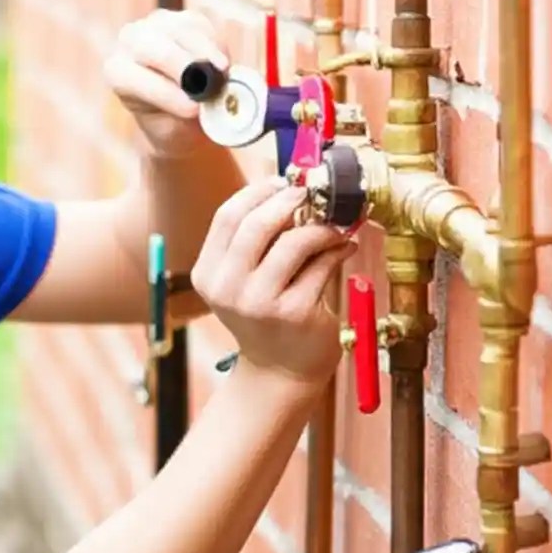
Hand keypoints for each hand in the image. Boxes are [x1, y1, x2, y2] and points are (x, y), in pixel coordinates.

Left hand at [103, 8, 228, 157]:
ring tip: (222, 76)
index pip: (136, 80)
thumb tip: (205, 101)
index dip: (166, 94)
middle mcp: (130, 42)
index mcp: (118, 73)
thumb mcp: (175, 131)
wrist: (183, 111)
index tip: (193, 110)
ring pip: (182, 31)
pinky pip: (201, 25)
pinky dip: (215, 43)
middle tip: (210, 84)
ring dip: (206, 54)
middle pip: (156, 49)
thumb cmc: (175, 124)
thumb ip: (186, 114)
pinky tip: (221, 64)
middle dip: (185, 66)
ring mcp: (155, 24)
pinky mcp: (182, 17)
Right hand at [190, 180, 357, 385]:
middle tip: (310, 194)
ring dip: (320, 227)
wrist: (279, 370)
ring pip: (292, 242)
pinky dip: (337, 249)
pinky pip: (321, 265)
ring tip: (333, 226)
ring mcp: (260, 302)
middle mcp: (227, 289)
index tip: (282, 182)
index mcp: (208, 274)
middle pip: (254, 224)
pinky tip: (343, 247)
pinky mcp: (295, 313)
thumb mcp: (244, 280)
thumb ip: (255, 242)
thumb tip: (288, 190)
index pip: (227, 217)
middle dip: (288, 201)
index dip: (257, 191)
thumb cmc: (266, 316)